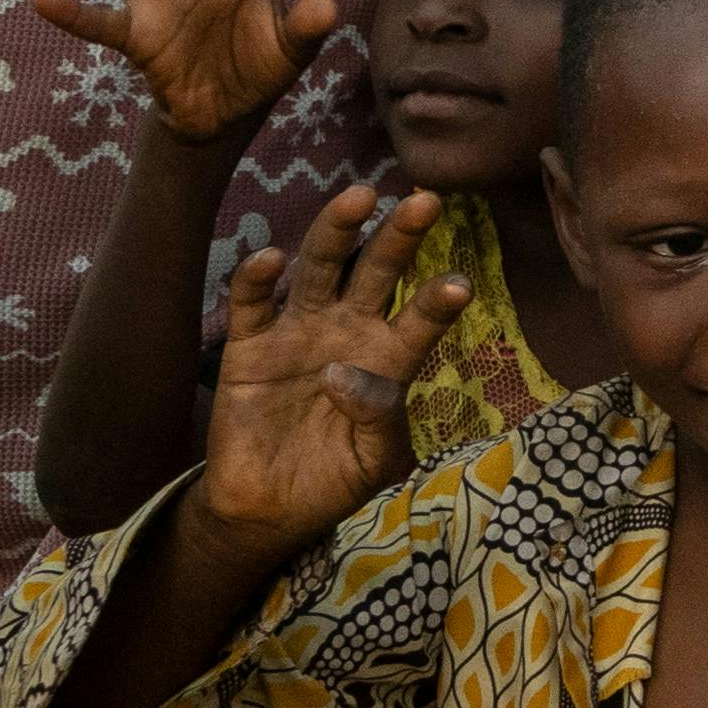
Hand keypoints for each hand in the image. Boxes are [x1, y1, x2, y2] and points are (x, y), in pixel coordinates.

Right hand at [192, 188, 465, 553]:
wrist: (269, 509)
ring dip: (336, 231)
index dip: (436, 304)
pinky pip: (251, 305)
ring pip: (319, 269)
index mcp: (387, 357)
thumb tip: (348, 375)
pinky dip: (256, 279)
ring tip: (360, 198)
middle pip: (376, 272)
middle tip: (424, 202)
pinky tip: (271, 259)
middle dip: (398, 237)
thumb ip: (378, 418)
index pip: (420, 320)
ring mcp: (297, 332)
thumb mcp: (374, 459)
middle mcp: (346, 331)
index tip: (459, 286)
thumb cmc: (335, 478)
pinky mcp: (248, 347)